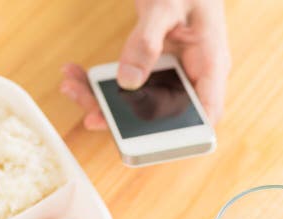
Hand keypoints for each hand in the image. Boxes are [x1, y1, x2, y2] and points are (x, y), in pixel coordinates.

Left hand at [61, 0, 230, 128]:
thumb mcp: (166, 6)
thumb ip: (147, 42)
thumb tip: (129, 81)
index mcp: (210, 65)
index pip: (206, 114)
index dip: (179, 138)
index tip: (140, 141)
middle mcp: (190, 77)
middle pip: (159, 115)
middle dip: (120, 118)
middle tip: (89, 112)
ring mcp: (169, 75)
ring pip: (135, 104)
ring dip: (100, 100)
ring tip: (72, 86)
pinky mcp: (149, 70)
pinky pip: (124, 86)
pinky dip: (97, 83)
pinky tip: (76, 74)